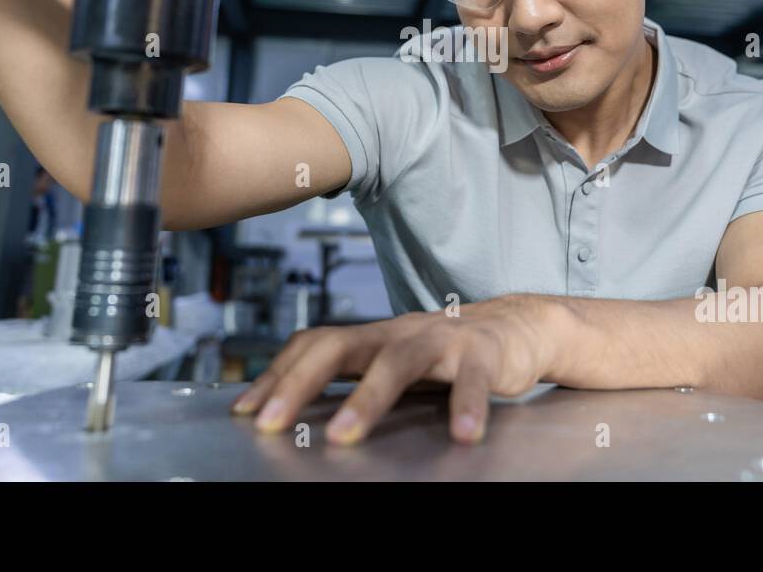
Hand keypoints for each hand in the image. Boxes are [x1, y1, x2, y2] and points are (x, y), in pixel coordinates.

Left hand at [233, 294, 564, 444]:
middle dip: (300, 383)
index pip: (312, 345)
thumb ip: (355, 377)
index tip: (245, 411)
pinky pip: (471, 380)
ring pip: (398, 361)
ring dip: (368, 399)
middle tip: (271, 422)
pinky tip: (462, 435)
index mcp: (373, 337)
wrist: (517, 327)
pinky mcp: (482, 353)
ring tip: (344, 435)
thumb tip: (293, 408)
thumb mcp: (393, 360)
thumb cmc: (446, 353)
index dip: (276, 375)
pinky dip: (466, 407)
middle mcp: (399, 332)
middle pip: (340, 345)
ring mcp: (440, 339)